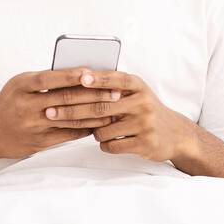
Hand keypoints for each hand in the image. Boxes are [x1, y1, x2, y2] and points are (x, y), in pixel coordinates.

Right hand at [0, 67, 127, 161]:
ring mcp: (33, 126)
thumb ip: (44, 79)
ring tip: (113, 107)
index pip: (50, 78)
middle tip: (115, 91)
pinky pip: (69, 134)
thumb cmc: (9, 104)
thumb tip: (79, 73)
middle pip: (65, 99)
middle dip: (94, 94)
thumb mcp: (19, 85)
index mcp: (21, 86)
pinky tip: (99, 123)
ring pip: (71, 118)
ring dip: (95, 113)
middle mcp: (26, 105)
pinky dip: (86, 128)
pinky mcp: (39, 142)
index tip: (93, 72)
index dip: (72, 75)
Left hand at [46, 69, 197, 163]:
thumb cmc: (143, 109)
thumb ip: (112, 86)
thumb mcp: (134, 92)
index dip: (96, 79)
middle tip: (48, 112)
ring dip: (91, 132)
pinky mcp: (145, 143)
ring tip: (92, 129)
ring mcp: (144, 124)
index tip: (78, 78)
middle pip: (100, 106)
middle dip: (70, 110)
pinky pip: (112, 146)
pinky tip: (107, 141)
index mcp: (137, 86)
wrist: (174, 134)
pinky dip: (104, 145)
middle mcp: (142, 102)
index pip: (114, 79)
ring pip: (103, 130)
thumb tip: (75, 80)